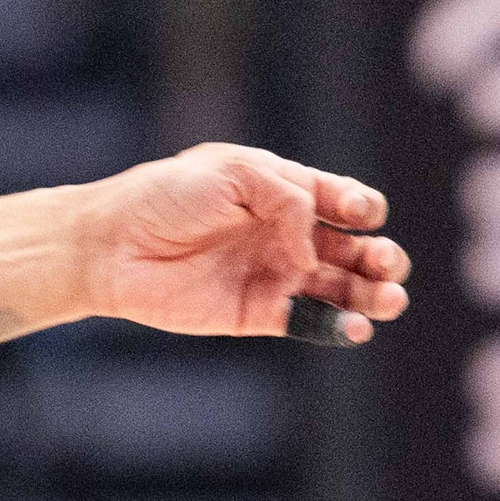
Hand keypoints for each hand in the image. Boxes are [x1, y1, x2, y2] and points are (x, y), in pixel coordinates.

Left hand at [73, 144, 407, 343]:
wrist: (111, 244)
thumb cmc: (167, 196)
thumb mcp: (234, 172)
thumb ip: (288, 199)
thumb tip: (312, 252)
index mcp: (287, 192)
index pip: (347, 201)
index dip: (362, 208)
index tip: (355, 213)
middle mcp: (288, 236)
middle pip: (358, 250)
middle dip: (383, 257)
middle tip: (383, 263)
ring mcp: (274, 276)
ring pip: (343, 290)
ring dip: (374, 295)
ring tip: (388, 298)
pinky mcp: (255, 313)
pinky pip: (309, 323)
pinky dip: (338, 327)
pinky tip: (356, 327)